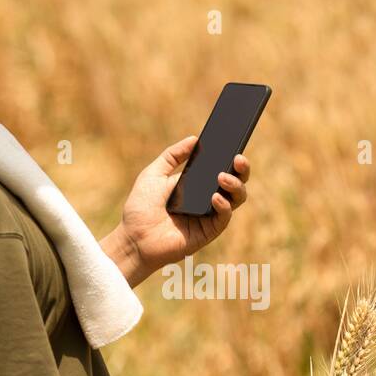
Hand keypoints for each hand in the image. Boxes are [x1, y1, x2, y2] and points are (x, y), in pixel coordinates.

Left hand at [102, 136, 250, 286]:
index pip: (221, 168)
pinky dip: (223, 206)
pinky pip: (224, 218)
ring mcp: (209, 216)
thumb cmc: (141, 207)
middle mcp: (207, 199)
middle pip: (235, 183)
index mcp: (197, 184)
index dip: (231, 157)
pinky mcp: (208, 232)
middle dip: (242, 170)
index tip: (234, 143)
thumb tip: (194, 139)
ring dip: (235, 185)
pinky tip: (214, 197)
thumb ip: (172, 155)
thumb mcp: (154, 174)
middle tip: (238, 159)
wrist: (133, 237)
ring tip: (222, 176)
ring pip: (236, 199)